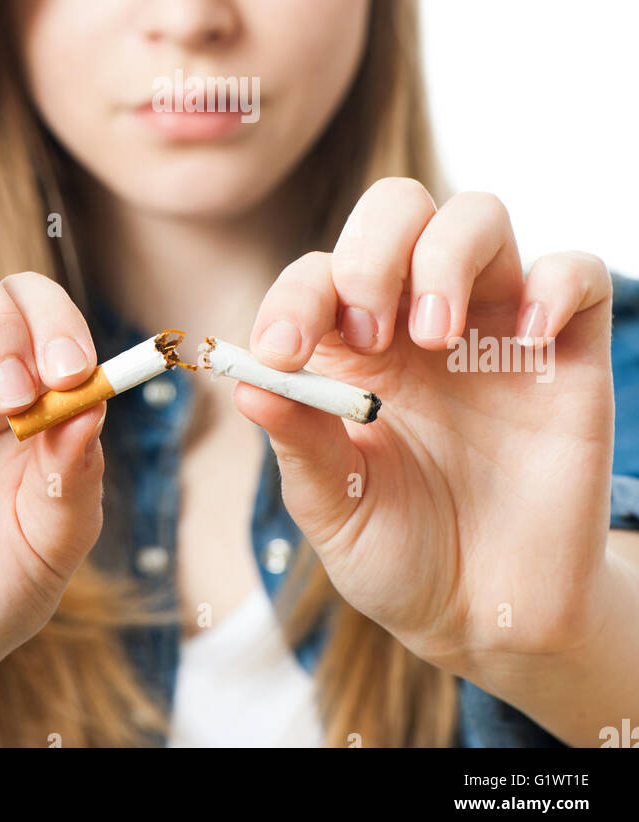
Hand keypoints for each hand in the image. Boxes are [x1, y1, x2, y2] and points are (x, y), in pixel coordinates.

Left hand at [237, 178, 614, 678]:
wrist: (492, 614)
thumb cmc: (402, 552)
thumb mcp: (335, 508)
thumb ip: (299, 444)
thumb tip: (247, 381)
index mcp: (353, 345)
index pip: (319, 273)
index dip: (294, 297)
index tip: (282, 350)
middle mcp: (420, 315)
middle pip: (397, 208)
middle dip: (371, 250)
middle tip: (369, 331)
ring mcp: (497, 324)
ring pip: (477, 216)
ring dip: (445, 257)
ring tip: (435, 336)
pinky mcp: (568, 350)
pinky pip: (575, 272)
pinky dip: (554, 282)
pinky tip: (527, 336)